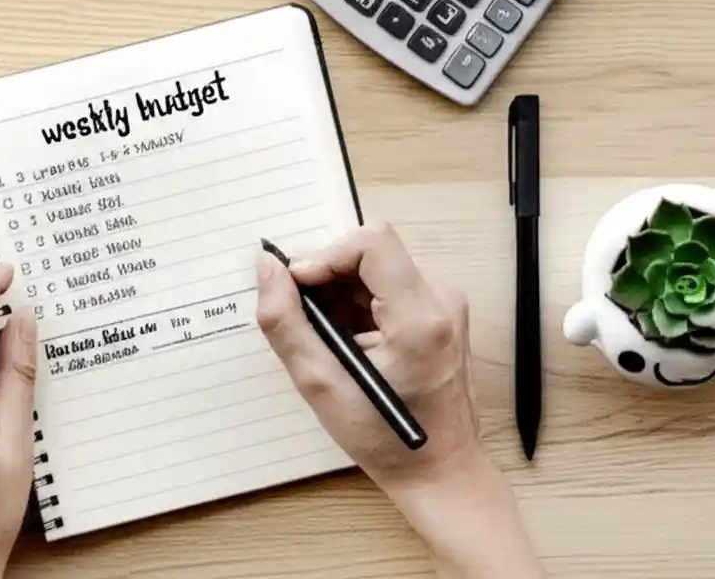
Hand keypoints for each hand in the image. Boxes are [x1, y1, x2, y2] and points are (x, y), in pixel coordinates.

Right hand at [256, 223, 543, 577]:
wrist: (440, 471)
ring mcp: (446, 306)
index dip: (325, 256)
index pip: (372, 243)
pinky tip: (349, 343)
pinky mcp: (442, 313)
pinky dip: (360, 304)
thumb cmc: (384, 438)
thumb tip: (267, 268)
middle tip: (305, 317)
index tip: (297, 287)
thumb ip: (285, 322)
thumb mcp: (320, 384)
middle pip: (373, 252)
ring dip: (342, 292)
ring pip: (379, 267)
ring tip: (328, 339)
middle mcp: (442, 301)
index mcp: (420, 318)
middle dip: (329, 276)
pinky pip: (391, 285)